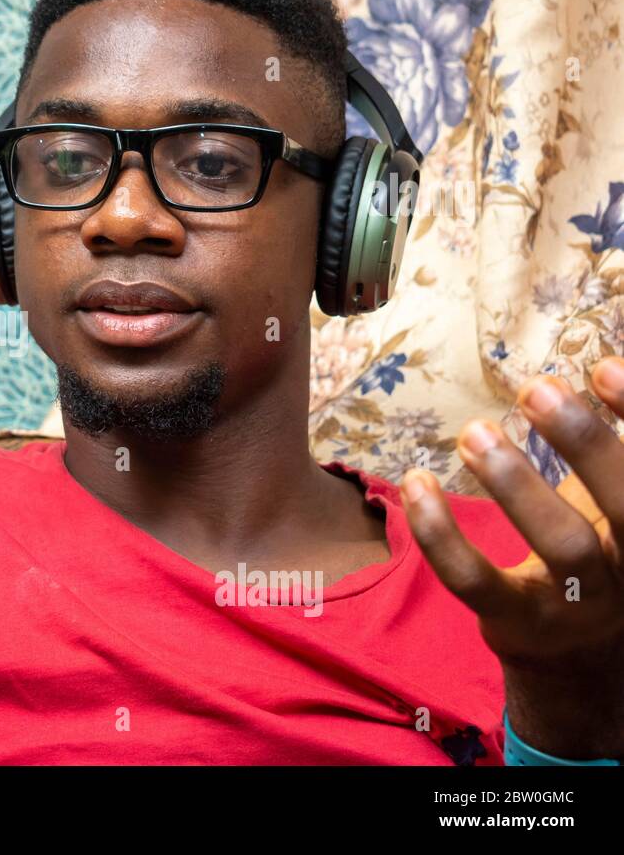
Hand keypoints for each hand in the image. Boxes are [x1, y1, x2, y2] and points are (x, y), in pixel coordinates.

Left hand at [400, 355, 623, 759]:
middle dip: (588, 445)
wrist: (583, 662)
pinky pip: (475, 581)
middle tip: (538, 389)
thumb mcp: (613, 503)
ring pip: (561, 547)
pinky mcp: (520, 623)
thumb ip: (609, 444)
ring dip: (517, 485)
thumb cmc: (601, 551)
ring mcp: (582, 603)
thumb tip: (600, 357)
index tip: (603, 364)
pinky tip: (416, 485)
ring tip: (477, 432)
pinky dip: (442, 535)